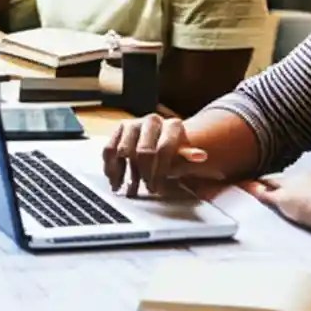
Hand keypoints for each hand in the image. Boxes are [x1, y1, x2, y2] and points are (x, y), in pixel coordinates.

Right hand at [103, 114, 222, 196]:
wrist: (160, 137)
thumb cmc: (173, 149)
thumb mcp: (183, 153)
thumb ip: (188, 155)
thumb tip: (201, 156)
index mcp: (172, 125)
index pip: (164, 149)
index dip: (161, 172)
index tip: (159, 188)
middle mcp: (152, 120)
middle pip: (143, 152)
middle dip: (144, 174)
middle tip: (147, 189)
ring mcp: (133, 123)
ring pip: (122, 151)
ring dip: (124, 173)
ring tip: (128, 189)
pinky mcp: (118, 129)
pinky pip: (108, 150)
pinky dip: (110, 168)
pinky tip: (115, 181)